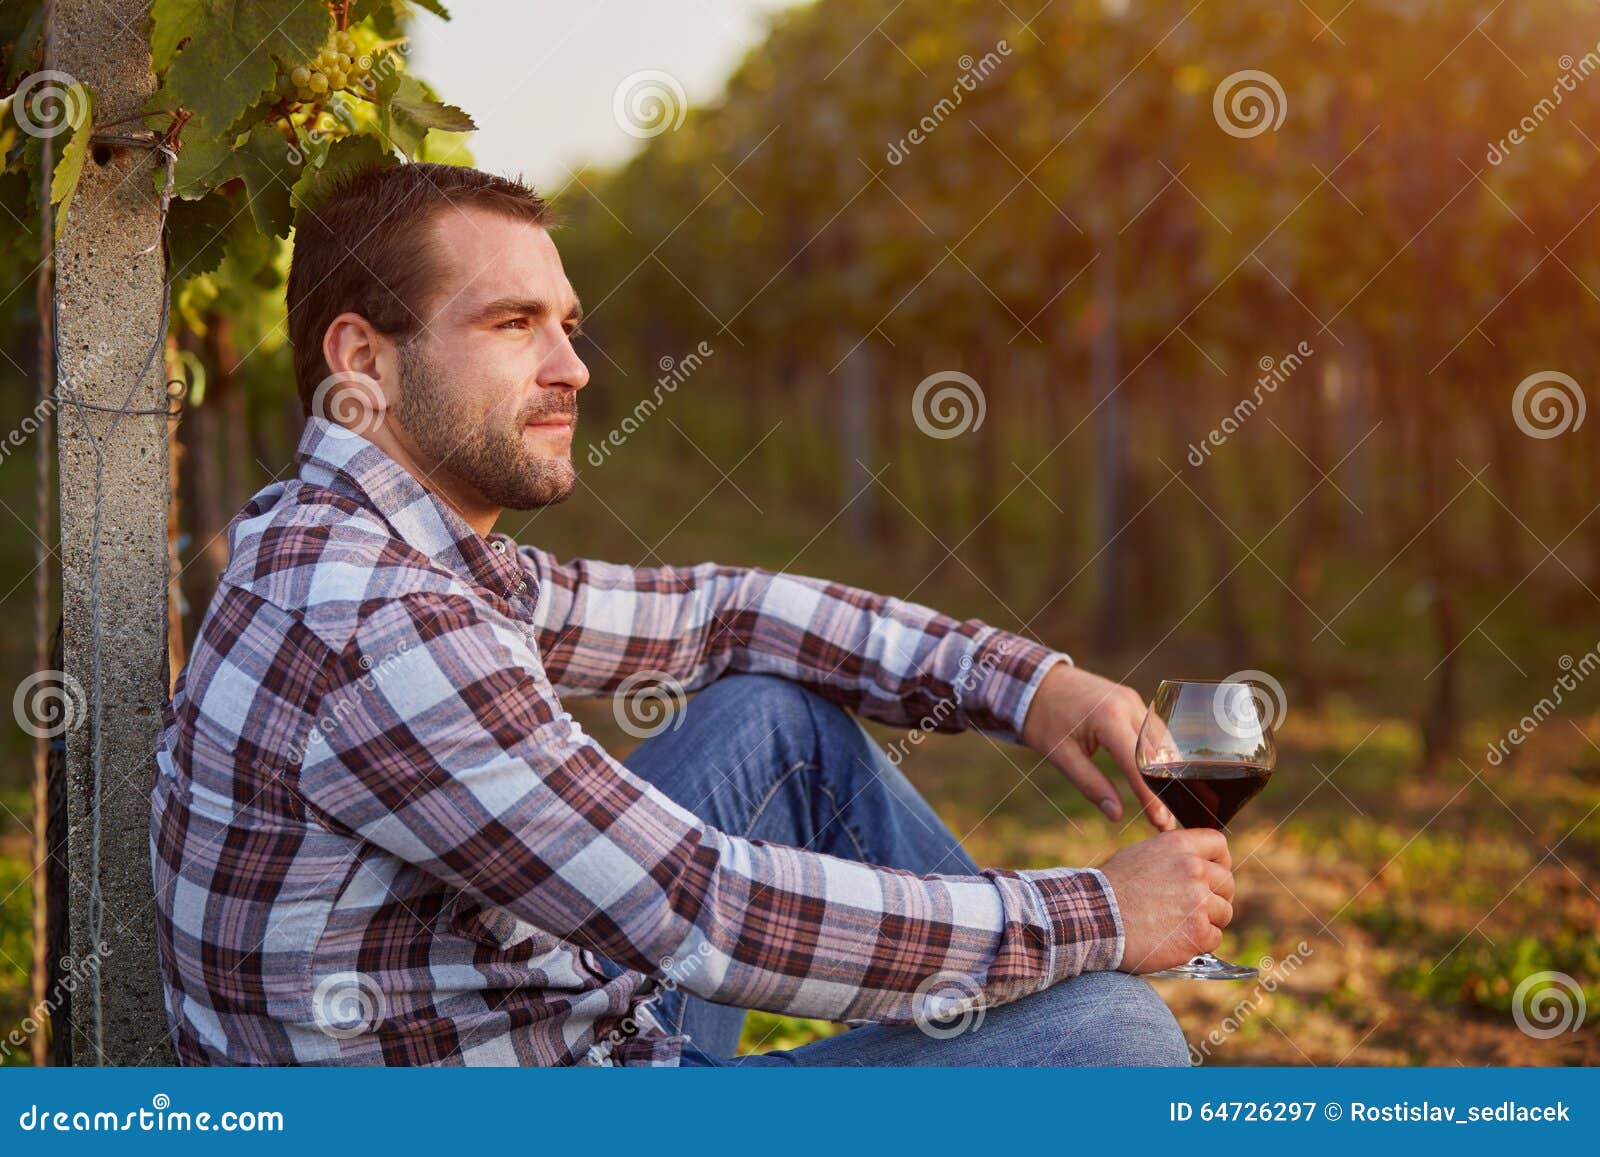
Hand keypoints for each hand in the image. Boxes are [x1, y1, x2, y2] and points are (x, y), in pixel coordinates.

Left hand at [1020, 661, 1175, 828]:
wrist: (1036, 681)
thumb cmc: (1043, 719)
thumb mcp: (1061, 756)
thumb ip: (1090, 784)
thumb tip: (1116, 814)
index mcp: (1109, 718)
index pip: (1138, 764)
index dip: (1150, 796)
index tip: (1160, 822)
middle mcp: (1129, 705)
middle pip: (1158, 753)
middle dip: (1164, 789)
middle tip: (1166, 823)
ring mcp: (1133, 700)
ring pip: (1162, 741)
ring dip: (1167, 772)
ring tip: (1164, 806)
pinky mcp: (1132, 700)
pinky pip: (1154, 730)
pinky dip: (1159, 754)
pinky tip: (1160, 777)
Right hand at [1099, 829, 1234, 972]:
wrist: (1094, 920)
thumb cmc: (1110, 889)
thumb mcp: (1140, 855)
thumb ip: (1172, 856)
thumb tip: (1192, 862)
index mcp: (1179, 845)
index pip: (1218, 845)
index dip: (1218, 860)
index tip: (1211, 873)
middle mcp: (1194, 870)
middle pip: (1226, 882)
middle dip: (1214, 895)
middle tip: (1194, 907)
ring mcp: (1199, 902)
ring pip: (1223, 912)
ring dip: (1207, 920)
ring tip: (1180, 926)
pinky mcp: (1198, 933)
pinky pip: (1214, 938)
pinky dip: (1199, 943)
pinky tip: (1176, 940)